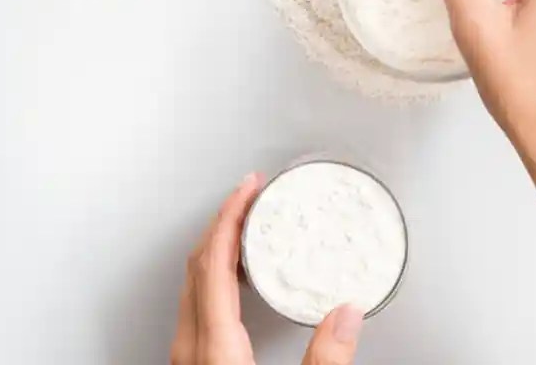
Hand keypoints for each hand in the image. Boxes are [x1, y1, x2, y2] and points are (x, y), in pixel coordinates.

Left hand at [170, 172, 365, 364]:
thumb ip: (323, 358)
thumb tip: (347, 316)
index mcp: (215, 349)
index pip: (213, 263)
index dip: (230, 216)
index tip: (248, 188)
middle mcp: (192, 347)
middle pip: (199, 265)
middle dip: (224, 220)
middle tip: (250, 194)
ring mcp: (188, 355)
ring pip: (194, 282)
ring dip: (218, 245)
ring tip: (246, 224)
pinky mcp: (194, 361)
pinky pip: (197, 301)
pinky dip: (215, 272)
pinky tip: (237, 273)